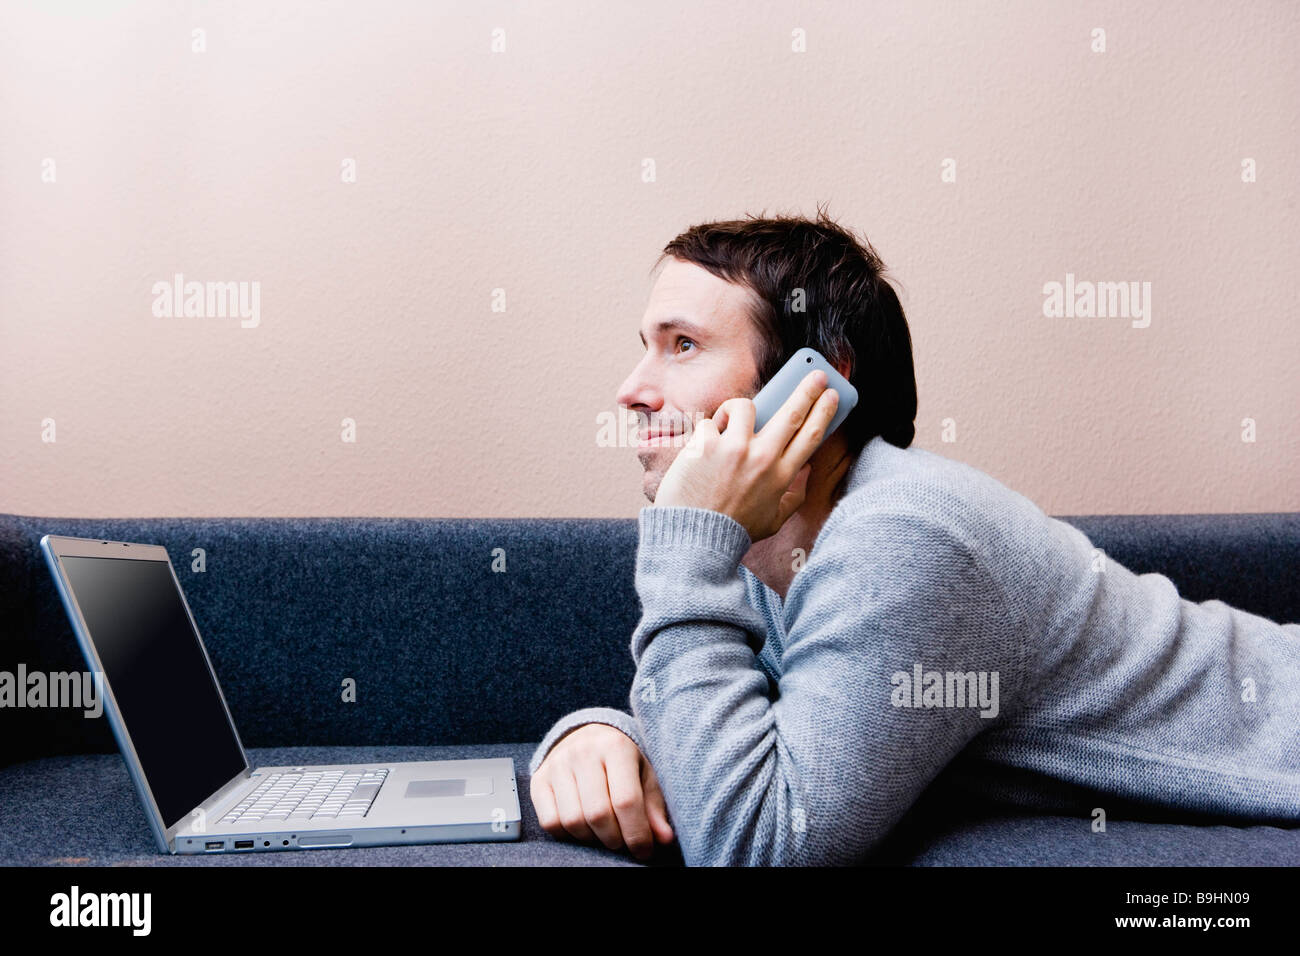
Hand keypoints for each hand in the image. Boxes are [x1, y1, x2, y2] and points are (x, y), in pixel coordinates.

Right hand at [531, 723, 673, 860]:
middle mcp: (583, 752)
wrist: (588, 738)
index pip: (626, 800)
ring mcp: (557, 765)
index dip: (637, 833)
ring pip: (572, 821)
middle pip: (598, 814)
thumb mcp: (644, 776)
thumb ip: (654, 808)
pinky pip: (550, 822)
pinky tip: (583, 828)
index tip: (643, 851)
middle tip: (623, 842)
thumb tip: (664, 838)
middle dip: (615, 839)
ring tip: (605, 834)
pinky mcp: (539, 780)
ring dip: (592, 839)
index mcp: (615, 747)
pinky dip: (568, 835)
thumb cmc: (623, 762)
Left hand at [653, 369, 838, 542]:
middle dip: (808, 389)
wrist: (693, 540)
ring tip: (727, 426)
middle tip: (816, 374)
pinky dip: (705, 432)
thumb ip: (792, 497)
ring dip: (736, 410)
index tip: (832, 395)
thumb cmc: (732, 531)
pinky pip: (709, 421)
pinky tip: (700, 453)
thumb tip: (804, 470)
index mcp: (781, 477)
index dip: (825, 411)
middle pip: (792, 413)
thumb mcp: (772, 521)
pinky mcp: (706, 444)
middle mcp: (762, 459)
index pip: (811, 436)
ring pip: (743, 406)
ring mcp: (734, 449)